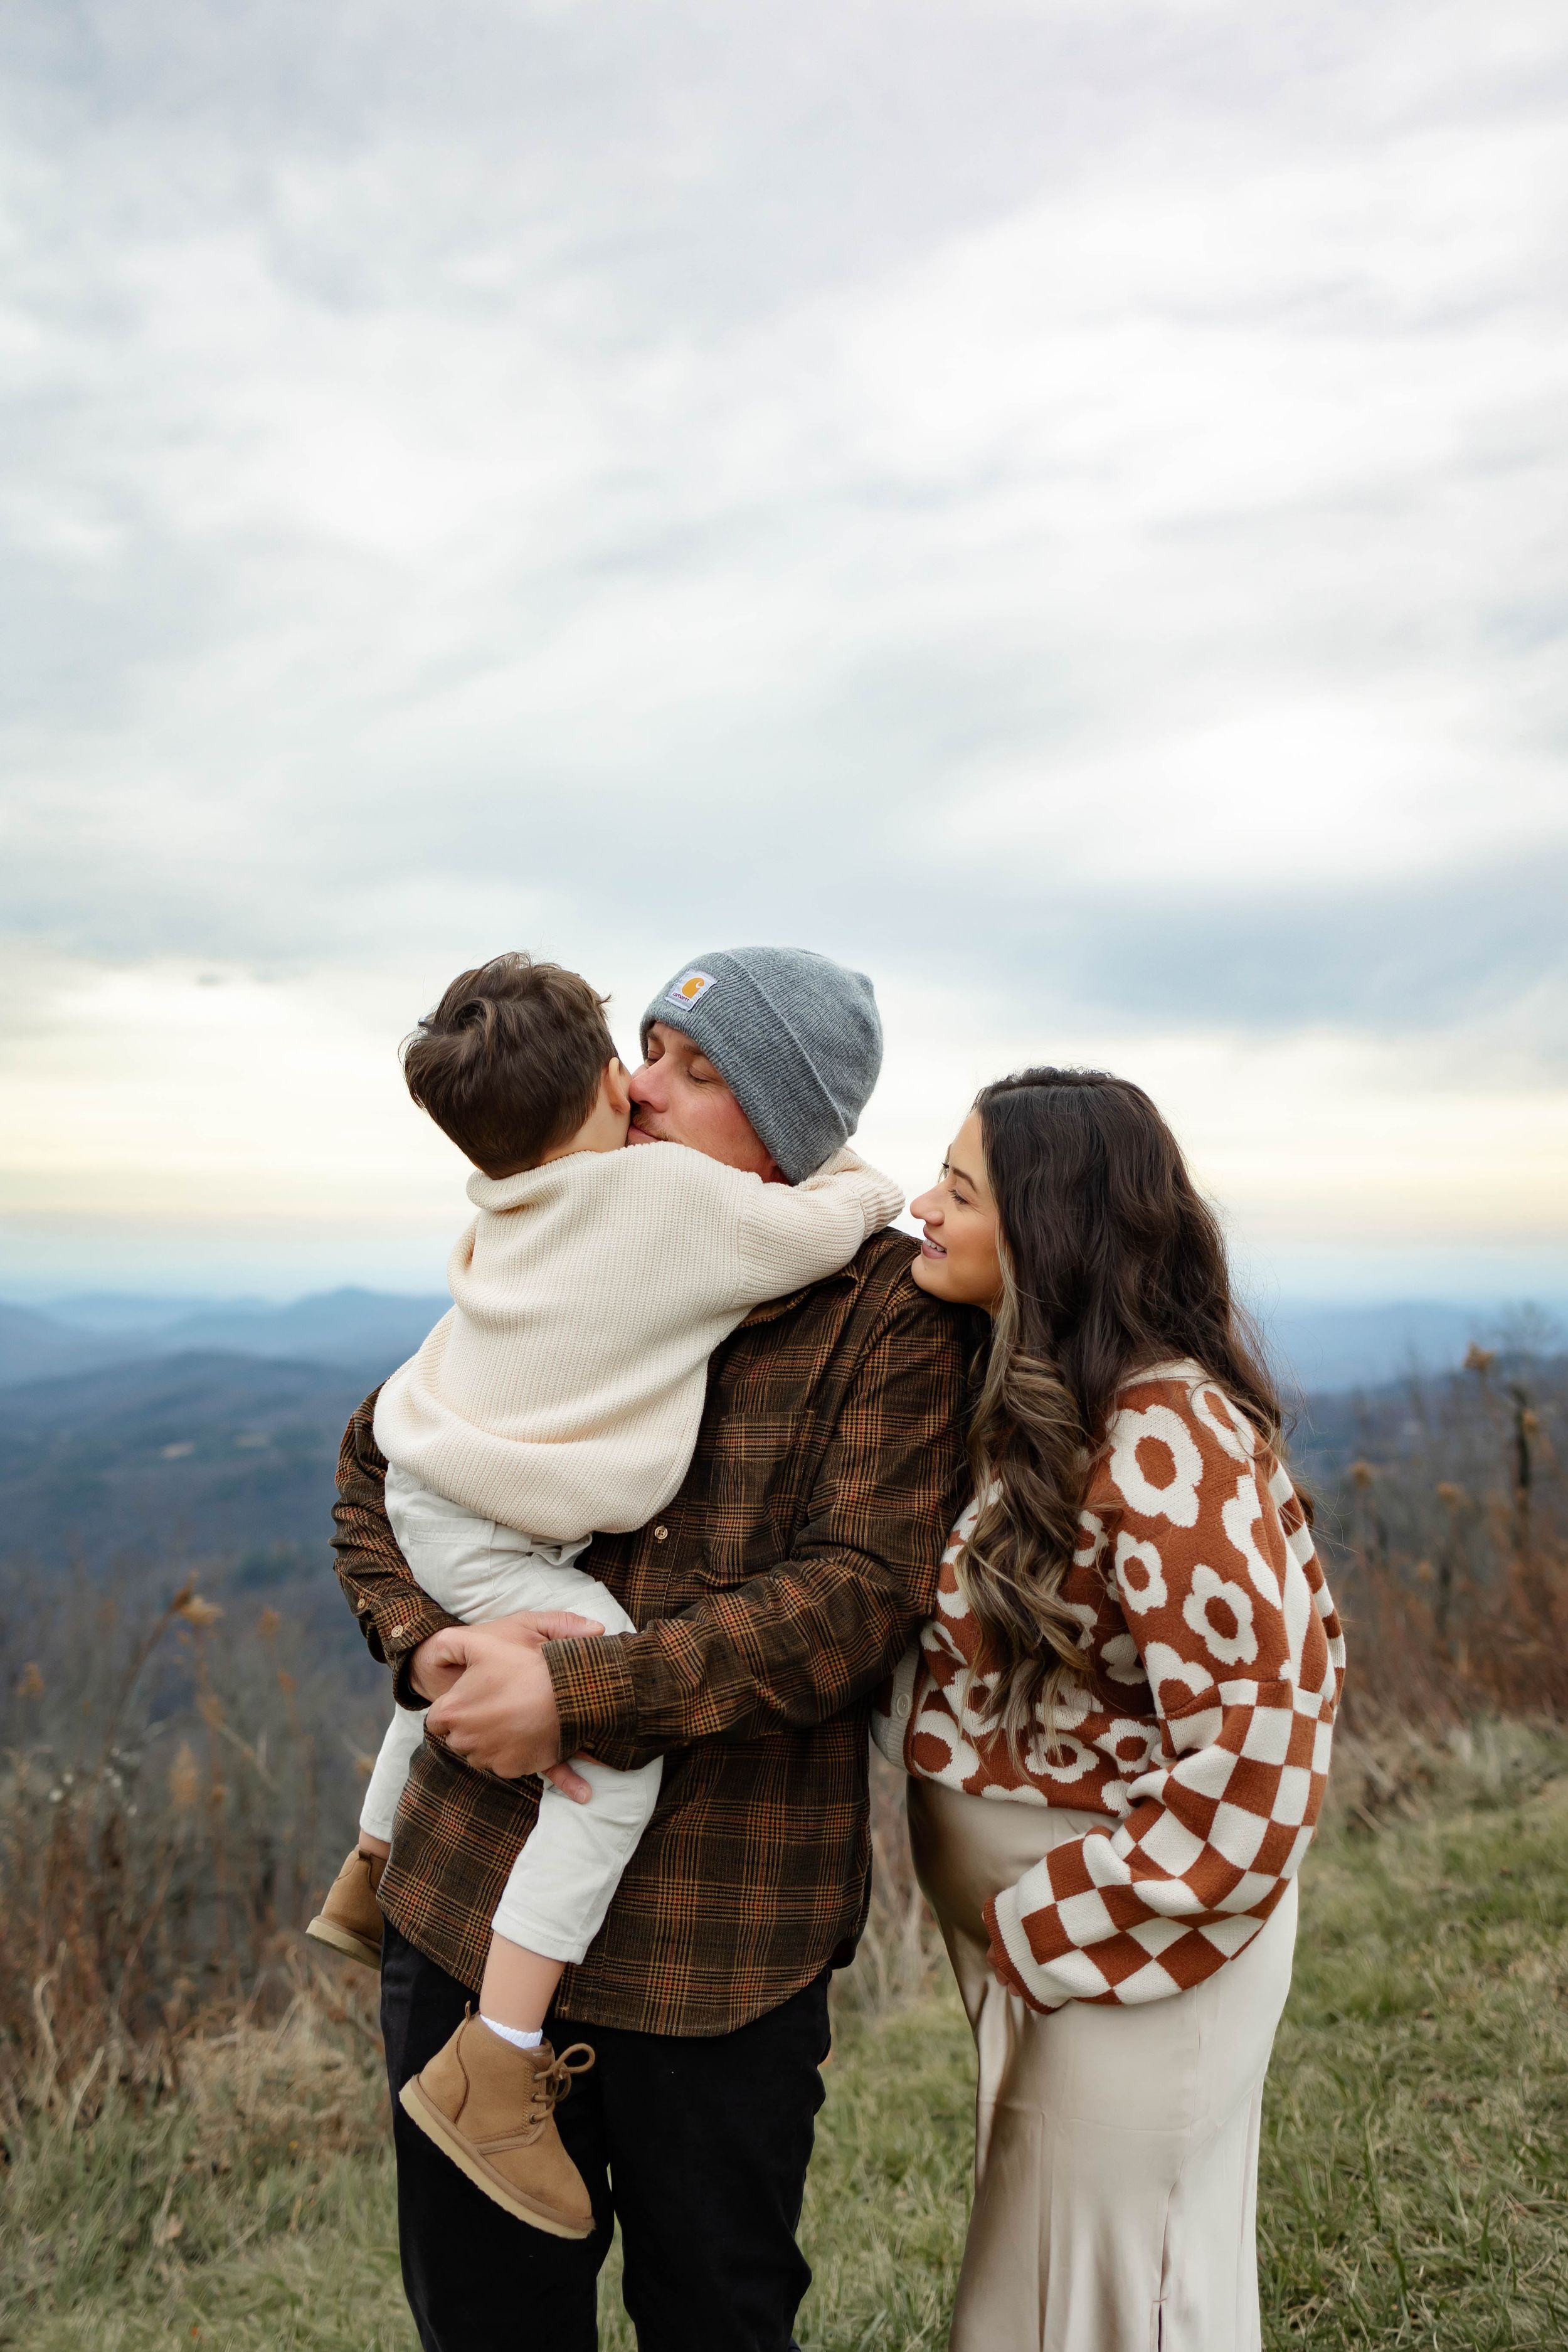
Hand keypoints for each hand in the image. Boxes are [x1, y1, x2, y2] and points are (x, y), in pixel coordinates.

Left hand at [421, 1611, 600, 1782]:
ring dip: (490, 1738)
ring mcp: (489, 1757)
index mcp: (452, 1711)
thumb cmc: (524, 1663)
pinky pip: (504, 1762)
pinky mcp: (513, 1768)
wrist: (570, 1690)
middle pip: (458, 1737)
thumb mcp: (482, 1640)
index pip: (437, 1719)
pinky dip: (511, 1750)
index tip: (472, 1696)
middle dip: (471, 1723)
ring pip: (480, 1752)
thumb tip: (436, 1654)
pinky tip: (525, 1729)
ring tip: (512, 1715)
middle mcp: (465, 1740)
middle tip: (495, 1703)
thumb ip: (449, 1643)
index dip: (454, 1706)